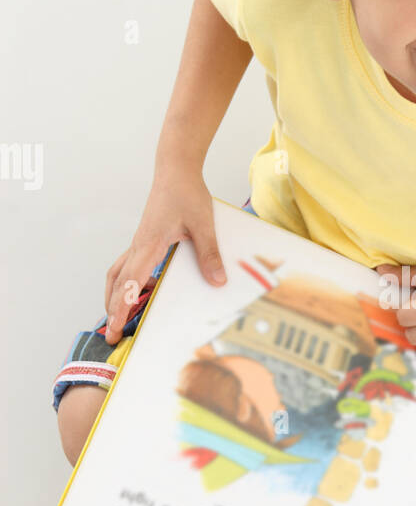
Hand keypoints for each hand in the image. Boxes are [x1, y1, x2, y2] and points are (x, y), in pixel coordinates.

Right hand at [104, 167, 225, 344]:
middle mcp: (138, 246)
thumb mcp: (203, 225)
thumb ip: (209, 254)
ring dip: (115, 296)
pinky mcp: (145, 241)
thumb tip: (217, 282)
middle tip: (109, 334)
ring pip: (119, 274)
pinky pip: (130, 266)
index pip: (129, 283)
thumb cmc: (187, 194)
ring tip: (117, 318)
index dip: (120, 308)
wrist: (176, 171)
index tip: (113, 328)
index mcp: (148, 245)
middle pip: (116, 283)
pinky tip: (140, 293)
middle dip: (111, 310)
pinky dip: (128, 284)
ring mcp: (139, 243)